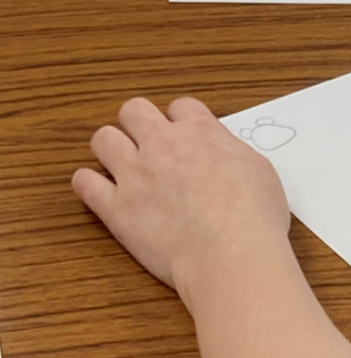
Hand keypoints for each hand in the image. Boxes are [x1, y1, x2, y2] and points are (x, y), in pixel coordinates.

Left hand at [72, 97, 290, 310]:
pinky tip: (97, 188)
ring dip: (111, 146)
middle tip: (147, 141)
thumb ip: (231, 153)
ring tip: (121, 163)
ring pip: (103, 139)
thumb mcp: (258, 168)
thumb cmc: (253, 215)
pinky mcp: (117, 209)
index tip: (182, 132)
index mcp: (201, 132)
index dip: (181, 119)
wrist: (231, 252)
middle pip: (134, 110)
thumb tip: (225, 154)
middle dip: (139, 122)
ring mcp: (137, 174)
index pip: (181, 105)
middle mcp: (164, 145)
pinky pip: (85, 184)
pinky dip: (88, 183)